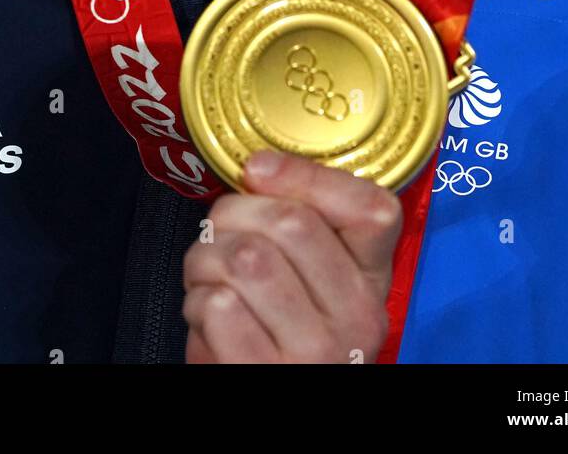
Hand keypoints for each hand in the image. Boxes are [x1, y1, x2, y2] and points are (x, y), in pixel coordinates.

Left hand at [182, 150, 402, 363]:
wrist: (265, 398)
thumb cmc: (276, 339)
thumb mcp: (313, 287)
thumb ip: (301, 231)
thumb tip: (260, 168)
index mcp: (371, 284)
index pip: (372, 209)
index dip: (306, 175)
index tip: (258, 169)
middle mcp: (356, 319)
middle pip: (291, 221)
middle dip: (230, 215)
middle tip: (216, 236)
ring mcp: (315, 352)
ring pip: (247, 258)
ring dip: (205, 259)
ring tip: (207, 277)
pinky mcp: (264, 374)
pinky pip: (219, 305)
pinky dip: (196, 303)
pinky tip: (207, 317)